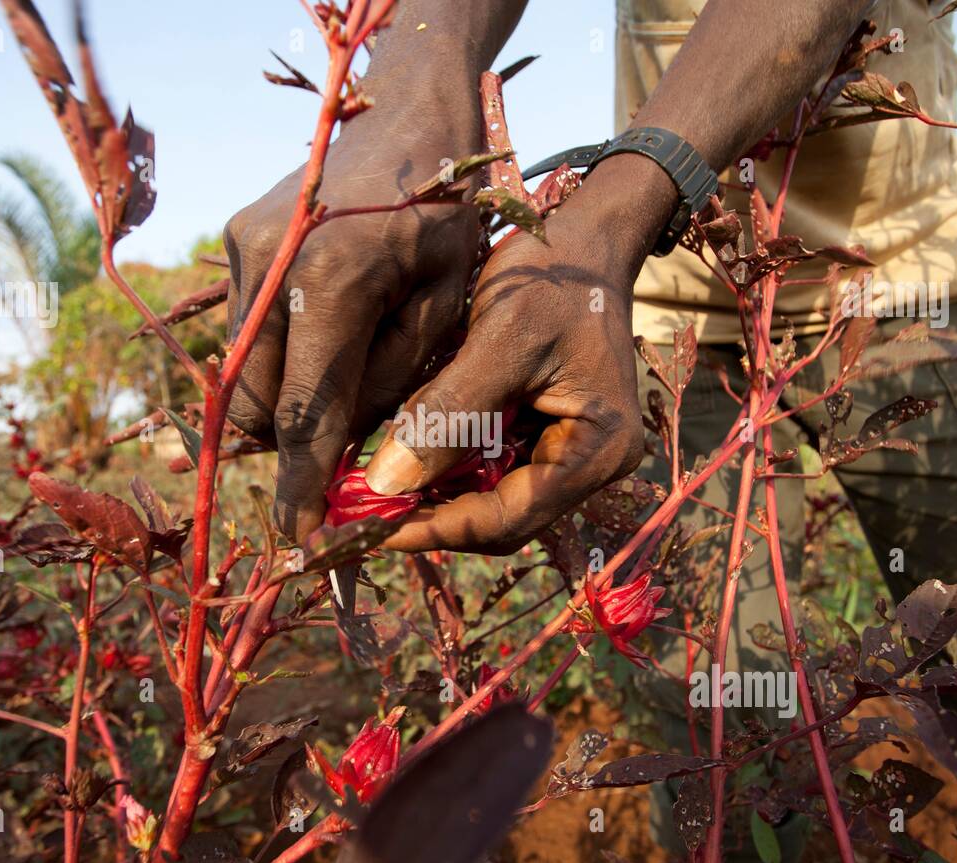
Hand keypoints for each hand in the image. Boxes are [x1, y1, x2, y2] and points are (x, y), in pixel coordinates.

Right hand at [222, 101, 479, 540]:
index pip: (303, 416)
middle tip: (331, 479)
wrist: (408, 107)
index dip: (302, 485)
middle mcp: (266, 267)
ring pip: (239, 376)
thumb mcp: (449, 302)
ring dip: (279, 409)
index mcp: (329, 282)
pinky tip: (322, 351)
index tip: (302, 539)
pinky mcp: (235, 240)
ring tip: (339, 402)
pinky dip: (276, 365)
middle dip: (288, 451)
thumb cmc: (448, 208)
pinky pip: (245, 335)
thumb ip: (396, 384)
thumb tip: (352, 456)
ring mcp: (240, 250)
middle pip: (254, 407)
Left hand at [366, 180, 654, 554]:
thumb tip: (388, 485)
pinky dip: (447, 468)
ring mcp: (573, 456)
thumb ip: (449, 412)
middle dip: (428, 518)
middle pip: (501, 522)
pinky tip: (404, 455)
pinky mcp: (548, 439)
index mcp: (599, 449)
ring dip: (432, 497)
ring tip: (369, 488)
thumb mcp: (500, 338)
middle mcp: (594, 466)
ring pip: (491, 503)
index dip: (434, 529)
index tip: (367, 528)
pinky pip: (492, 472)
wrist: (587, 239)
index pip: (508, 519)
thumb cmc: (551, 275)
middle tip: (357, 512)